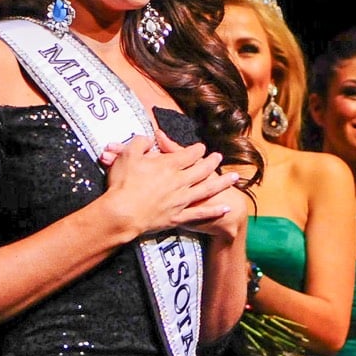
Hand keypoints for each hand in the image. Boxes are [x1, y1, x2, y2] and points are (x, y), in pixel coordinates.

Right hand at [102, 133, 233, 238]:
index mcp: (168, 165)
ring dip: (221, 182)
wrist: (121, 213)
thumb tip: (148, 139)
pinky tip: (225, 208)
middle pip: (201, 169)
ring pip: (207, 189)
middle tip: (219, 157)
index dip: (196, 150)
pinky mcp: (177, 217)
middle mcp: (179, 181)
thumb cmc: (122, 183)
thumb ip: (140, 143)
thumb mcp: (128, 155)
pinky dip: (214, 211)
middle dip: (211, 162)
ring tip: (234, 177)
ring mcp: (181, 200)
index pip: (188, 154)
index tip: (201, 147)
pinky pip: (200, 214)